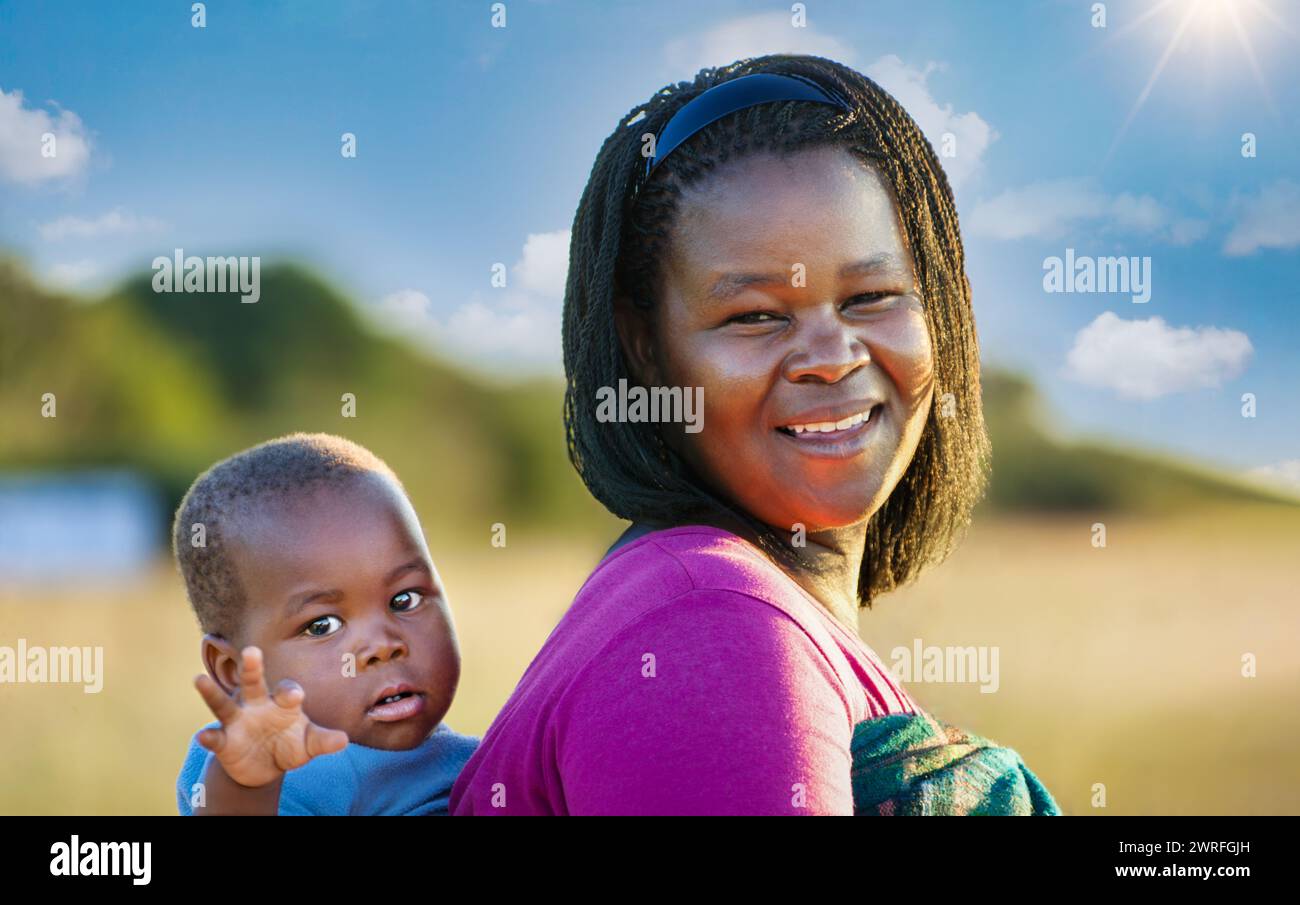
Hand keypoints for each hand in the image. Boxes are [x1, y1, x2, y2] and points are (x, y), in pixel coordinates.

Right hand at [193, 646, 348, 788]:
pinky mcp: (223, 741)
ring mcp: (237, 721)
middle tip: (252, 651)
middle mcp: (257, 705)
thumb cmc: (290, 745)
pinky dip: (208, 736)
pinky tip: (203, 735)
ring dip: (211, 692)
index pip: (286, 690)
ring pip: (223, 703)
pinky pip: (215, 737)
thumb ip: (323, 740)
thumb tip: (343, 740)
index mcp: (282, 702)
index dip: (289, 691)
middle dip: (252, 667)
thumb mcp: (308, 744)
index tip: (294, 696)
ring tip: (199, 679)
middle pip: (253, 682)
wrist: (265, 767)